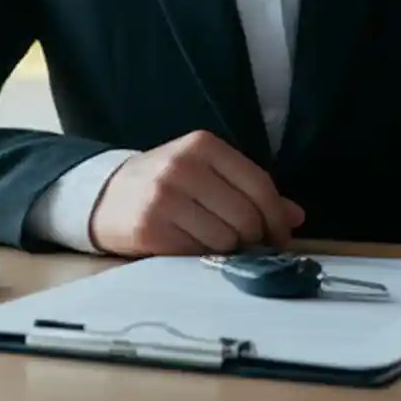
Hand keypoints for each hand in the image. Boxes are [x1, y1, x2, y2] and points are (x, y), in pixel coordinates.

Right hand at [89, 131, 304, 256]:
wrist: (104, 196)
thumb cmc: (165, 185)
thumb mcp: (205, 174)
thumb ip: (249, 190)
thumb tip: (295, 216)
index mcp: (203, 145)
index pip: (259, 185)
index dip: (276, 218)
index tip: (279, 237)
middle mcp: (183, 166)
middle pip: (246, 215)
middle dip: (253, 237)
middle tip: (245, 245)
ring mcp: (164, 196)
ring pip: (225, 238)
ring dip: (227, 249)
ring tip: (213, 243)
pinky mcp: (150, 226)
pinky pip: (197, 252)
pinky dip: (201, 255)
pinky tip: (190, 246)